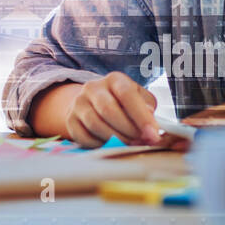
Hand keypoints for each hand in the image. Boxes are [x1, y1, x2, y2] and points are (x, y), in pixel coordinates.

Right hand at [65, 71, 189, 150]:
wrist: (93, 102)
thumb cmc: (124, 103)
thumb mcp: (139, 98)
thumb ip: (148, 107)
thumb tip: (151, 122)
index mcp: (114, 79)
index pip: (127, 94)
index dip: (141, 116)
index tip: (153, 134)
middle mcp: (93, 87)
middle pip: (108, 110)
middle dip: (129, 130)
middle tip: (142, 143)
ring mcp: (78, 103)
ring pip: (95, 124)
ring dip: (116, 139)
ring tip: (130, 145)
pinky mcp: (70, 120)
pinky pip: (85, 136)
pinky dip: (100, 145)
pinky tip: (112, 145)